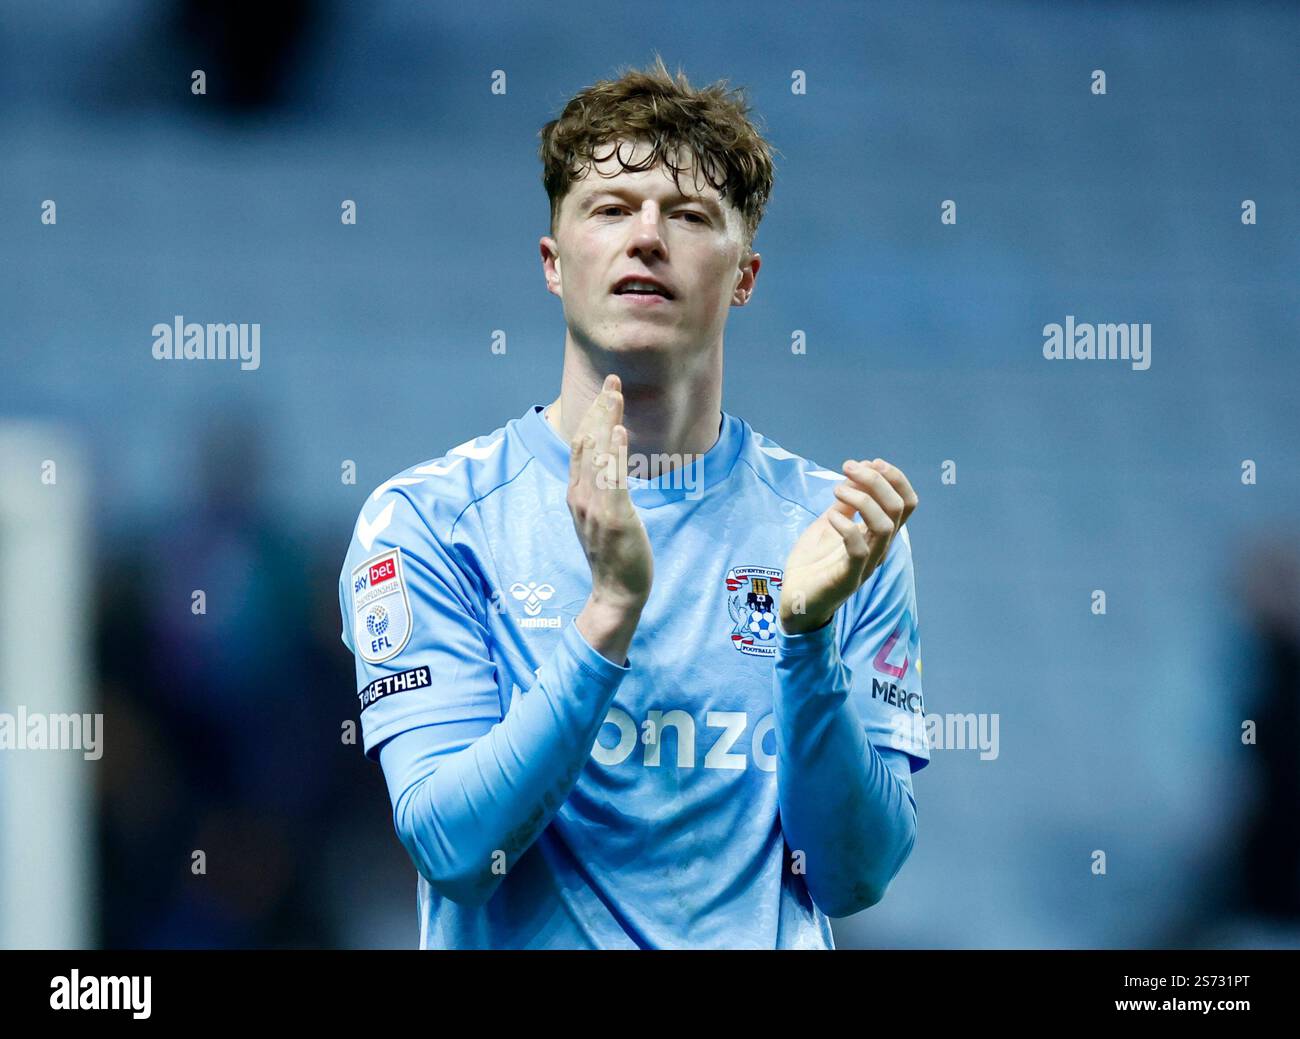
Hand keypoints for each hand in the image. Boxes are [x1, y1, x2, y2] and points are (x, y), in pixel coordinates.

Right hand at [567, 374, 653, 612]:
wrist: (616, 593)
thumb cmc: (613, 556)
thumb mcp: (601, 517)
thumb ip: (600, 490)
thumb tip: (609, 466)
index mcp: (577, 495)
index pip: (581, 446)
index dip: (591, 416)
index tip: (605, 392)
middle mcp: (580, 497)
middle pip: (586, 442)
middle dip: (599, 408)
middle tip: (612, 380)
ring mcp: (595, 507)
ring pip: (597, 455)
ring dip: (606, 420)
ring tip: (615, 394)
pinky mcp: (614, 518)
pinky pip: (612, 480)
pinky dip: (613, 452)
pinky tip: (618, 430)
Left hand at [778, 458, 917, 634]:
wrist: (794, 601)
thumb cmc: (813, 563)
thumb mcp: (829, 523)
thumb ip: (845, 503)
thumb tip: (858, 473)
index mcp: (878, 535)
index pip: (906, 503)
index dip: (894, 478)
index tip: (869, 462)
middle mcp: (879, 549)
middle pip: (898, 508)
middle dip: (876, 479)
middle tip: (848, 467)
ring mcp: (866, 565)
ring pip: (885, 526)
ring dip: (862, 499)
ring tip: (838, 489)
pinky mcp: (848, 578)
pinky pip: (859, 549)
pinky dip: (846, 526)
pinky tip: (830, 516)